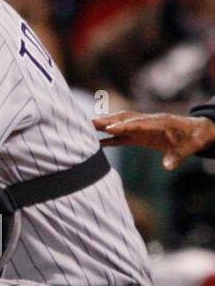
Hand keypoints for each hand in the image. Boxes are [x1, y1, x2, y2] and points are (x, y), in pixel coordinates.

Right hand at [93, 111, 214, 169]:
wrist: (200, 131)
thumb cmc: (198, 135)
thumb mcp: (194, 144)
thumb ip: (179, 154)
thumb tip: (167, 166)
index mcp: (160, 121)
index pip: (138, 122)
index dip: (123, 125)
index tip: (108, 129)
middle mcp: (148, 122)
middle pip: (123, 120)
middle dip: (106, 121)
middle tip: (87, 122)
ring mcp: (143, 129)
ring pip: (120, 126)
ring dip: (104, 126)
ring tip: (85, 129)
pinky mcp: (141, 137)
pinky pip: (122, 137)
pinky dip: (109, 139)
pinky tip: (97, 144)